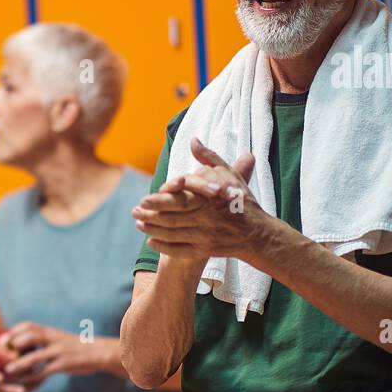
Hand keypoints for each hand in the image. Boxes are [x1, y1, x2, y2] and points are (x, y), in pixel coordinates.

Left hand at [0, 322, 105, 385]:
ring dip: (20, 363)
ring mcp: (59, 351)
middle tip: (2, 353)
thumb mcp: (60, 337)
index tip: (4, 337)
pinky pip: (45, 371)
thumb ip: (45, 338)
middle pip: (30, 337)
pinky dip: (33, 377)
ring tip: (8, 370)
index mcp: (51, 332)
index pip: (30, 326)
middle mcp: (54, 339)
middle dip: (14, 344)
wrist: (97, 352)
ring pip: (35, 356)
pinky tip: (25, 382)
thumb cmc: (75, 346)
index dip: (15, 330)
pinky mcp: (64, 364)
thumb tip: (28, 340)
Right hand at [0, 325, 43, 391]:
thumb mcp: (3, 341)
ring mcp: (5, 390)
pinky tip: (41, 382)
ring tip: (36, 385)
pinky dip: (31, 389)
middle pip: (0, 390)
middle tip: (21, 391)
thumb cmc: (7, 347)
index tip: (0, 377)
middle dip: (11, 390)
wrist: (16, 356)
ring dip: (24, 391)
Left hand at [133, 137, 263, 261]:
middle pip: (171, 219)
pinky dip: (164, 247)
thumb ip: (209, 158)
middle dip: (149, 216)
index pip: (178, 200)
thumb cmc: (242, 201)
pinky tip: (151, 241)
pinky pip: (179, 250)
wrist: (257, 234)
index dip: (158, 201)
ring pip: (173, 234)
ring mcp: (204, 237)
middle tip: (133, 211)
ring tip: (138, 224)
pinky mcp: (205, 251)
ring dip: (152, 230)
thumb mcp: (229, 175)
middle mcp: (205, 220)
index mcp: (209, 201)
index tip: (143, 199)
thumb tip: (193, 140)